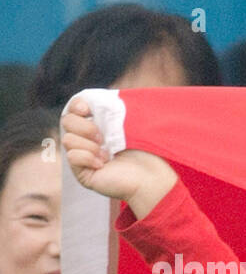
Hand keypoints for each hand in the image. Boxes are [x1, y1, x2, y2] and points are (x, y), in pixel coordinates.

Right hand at [61, 98, 177, 217]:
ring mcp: (82, 156)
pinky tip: (102, 165)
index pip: (74, 109)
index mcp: (96, 125)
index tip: (87, 109)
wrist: (150, 175)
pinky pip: (72, 157)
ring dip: (89, 146)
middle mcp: (86, 140)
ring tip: (107, 155)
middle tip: (102, 138)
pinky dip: (87, 158)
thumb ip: (111, 109)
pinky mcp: (82, 173)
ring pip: (67, 140)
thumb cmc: (144, 150)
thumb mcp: (127, 123)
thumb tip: (95, 98)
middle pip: (66, 121)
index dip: (76, 105)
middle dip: (84, 127)